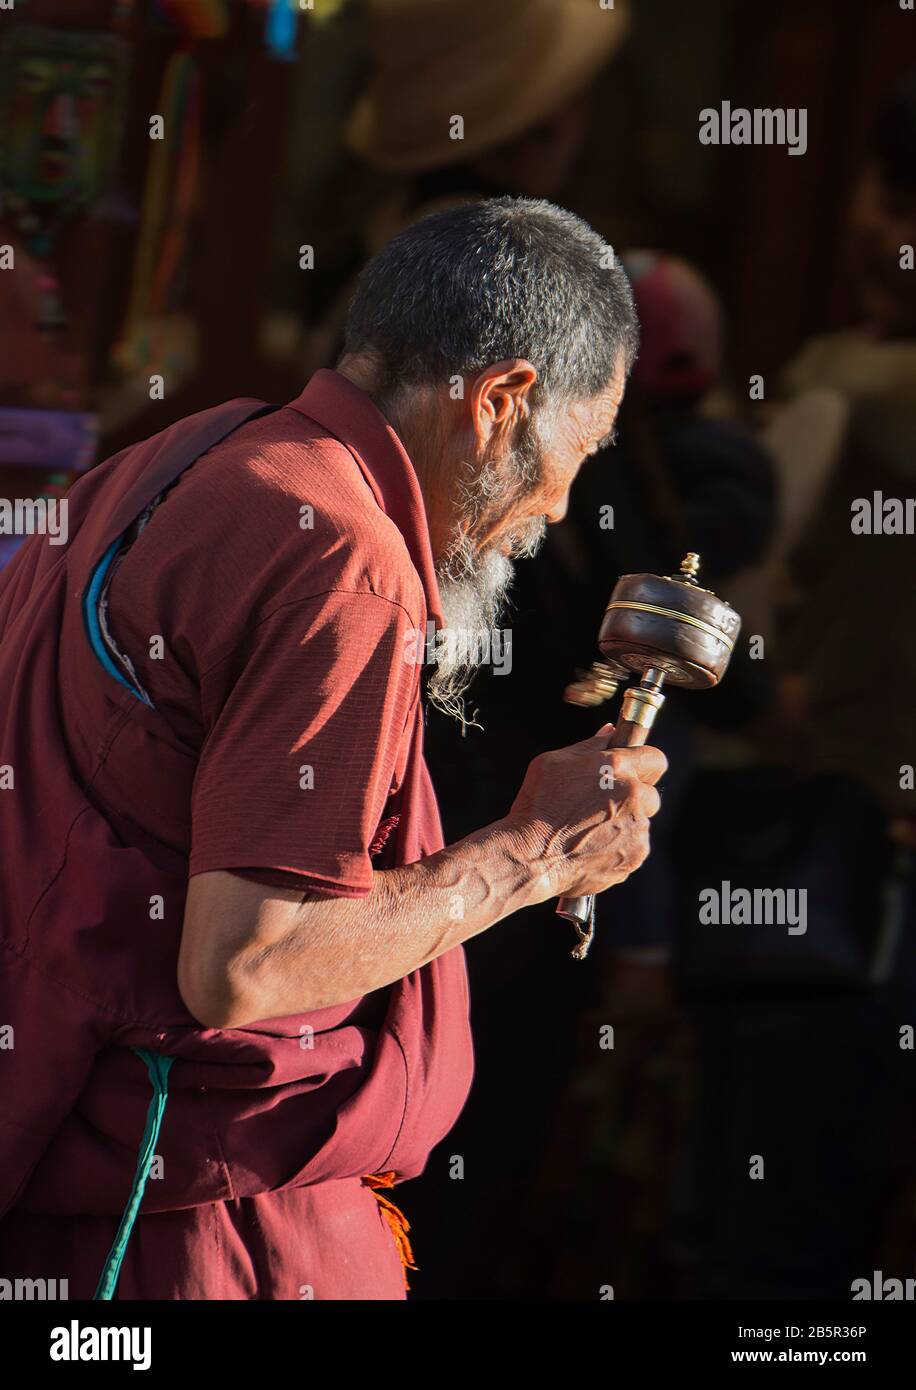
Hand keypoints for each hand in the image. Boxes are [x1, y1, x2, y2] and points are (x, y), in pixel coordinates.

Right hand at [505, 724, 667, 900]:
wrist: (531, 856)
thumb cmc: (537, 805)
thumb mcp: (554, 763)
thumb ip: (590, 745)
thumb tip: (609, 732)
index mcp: (617, 767)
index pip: (655, 758)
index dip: (644, 765)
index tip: (634, 773)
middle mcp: (633, 795)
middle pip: (651, 794)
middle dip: (634, 798)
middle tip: (604, 805)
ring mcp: (637, 828)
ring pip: (641, 823)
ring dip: (625, 824)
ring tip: (590, 830)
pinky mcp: (636, 855)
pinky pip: (634, 847)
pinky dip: (619, 847)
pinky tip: (592, 846)